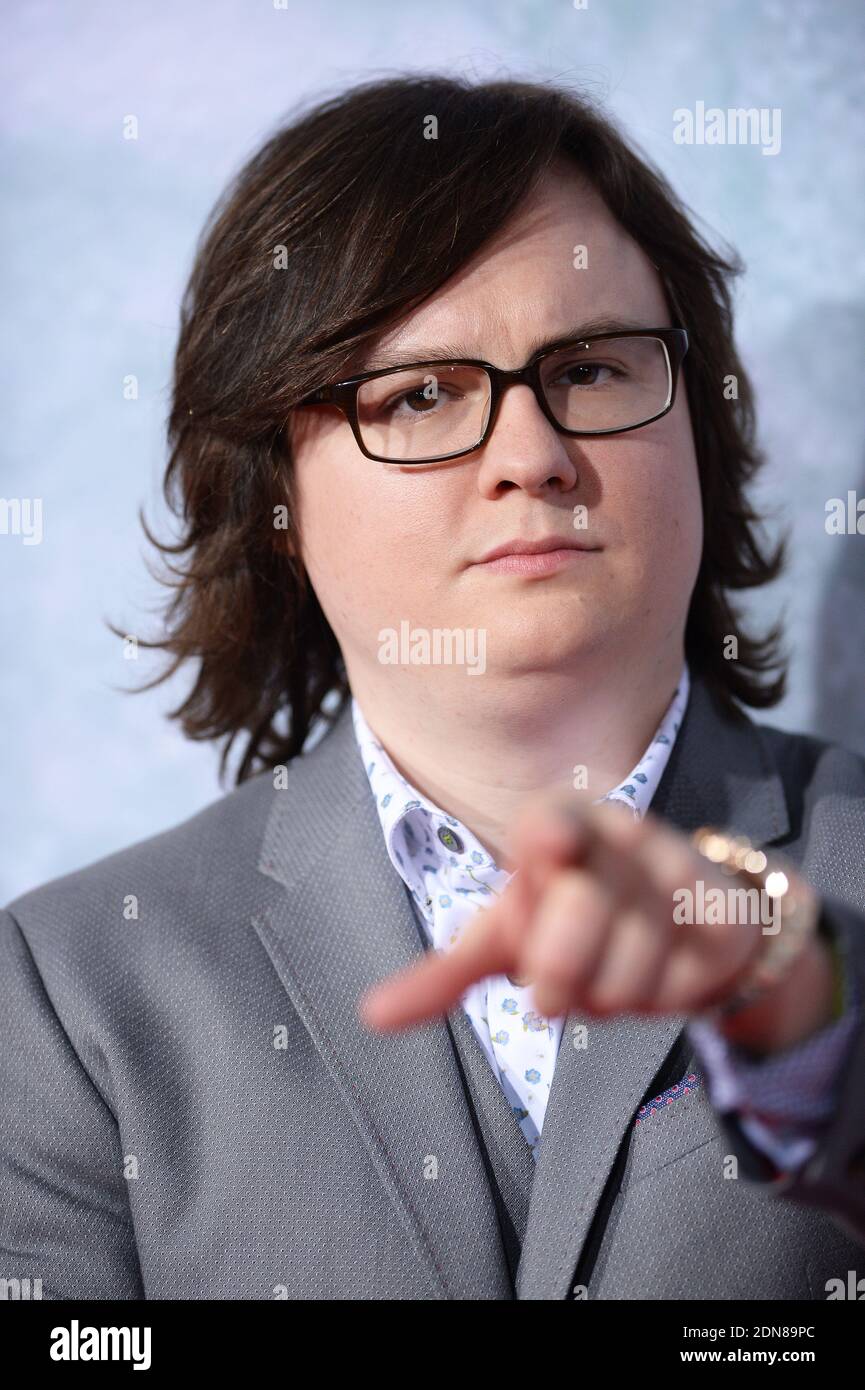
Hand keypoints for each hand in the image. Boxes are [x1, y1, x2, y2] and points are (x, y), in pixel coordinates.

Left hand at [359, 789, 831, 1051]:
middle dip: (560, 971)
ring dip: (612, 994)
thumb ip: (444, 975)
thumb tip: (370, 1016)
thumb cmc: (571, 920)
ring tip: (612, 972)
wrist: (681, 923)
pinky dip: (666, 996)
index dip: (551, 834)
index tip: (553, 845)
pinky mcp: (724, 905)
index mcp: (553, 830)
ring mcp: (674, 867)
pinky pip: (687, 977)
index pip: (550, 821)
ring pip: (632, 965)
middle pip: (582, 915)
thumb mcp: (506, 940)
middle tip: (552, 995)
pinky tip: (663, 971)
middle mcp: (614, 837)